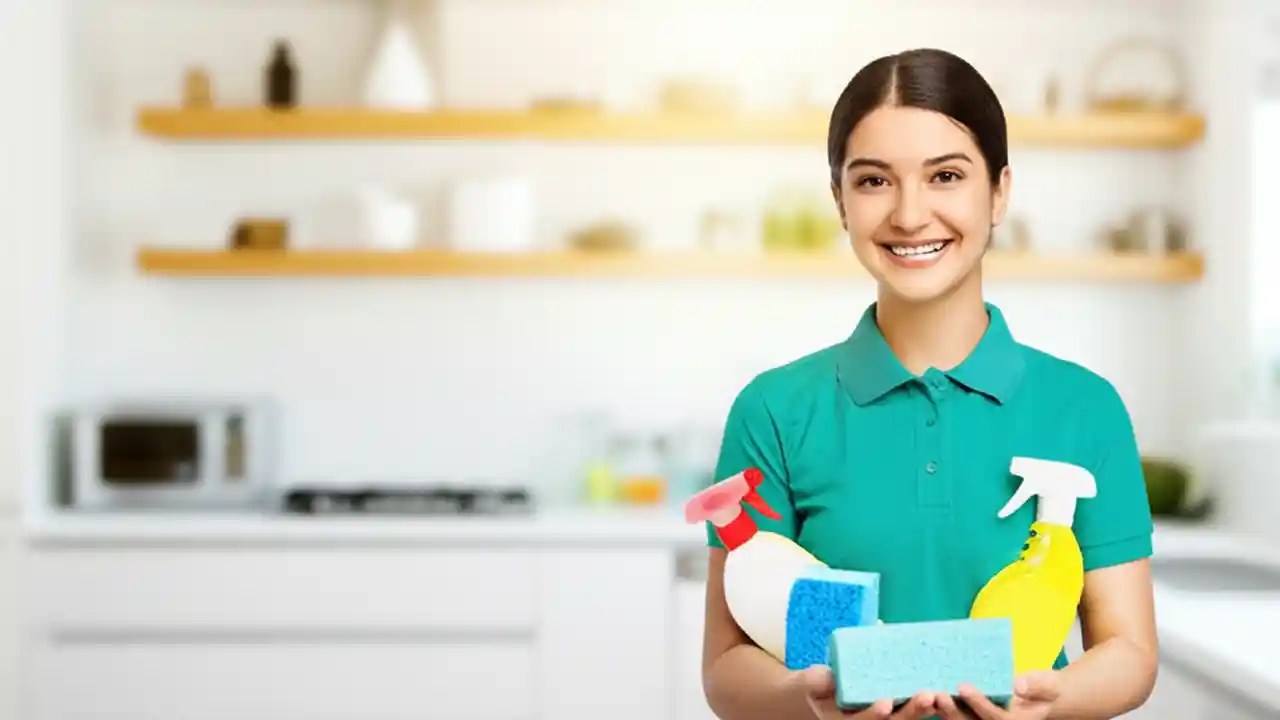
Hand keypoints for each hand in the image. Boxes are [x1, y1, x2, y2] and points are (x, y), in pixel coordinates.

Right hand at [796, 665, 938, 719]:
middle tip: (925, 697)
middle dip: (910, 712)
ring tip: (937, 696)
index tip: (885, 703)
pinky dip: (926, 705)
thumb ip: (820, 681)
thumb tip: (831, 676)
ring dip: (923, 711)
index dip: (873, 714)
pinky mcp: (896, 713)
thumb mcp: (812, 683)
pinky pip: (912, 713)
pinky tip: (941, 694)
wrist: (822, 694)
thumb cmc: (816, 687)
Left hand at [935, 671, 1059, 719]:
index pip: (994, 717)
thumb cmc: (1044, 690)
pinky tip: (924, 691)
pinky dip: (938, 705)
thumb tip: (1018, 685)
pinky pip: (952, 713)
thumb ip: (1036, 685)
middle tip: (938, 694)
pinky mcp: (969, 717)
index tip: (963, 686)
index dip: (978, 703)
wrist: (1039, 697)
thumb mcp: (1048, 685)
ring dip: (941, 710)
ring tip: (925, 694)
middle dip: (952, 711)